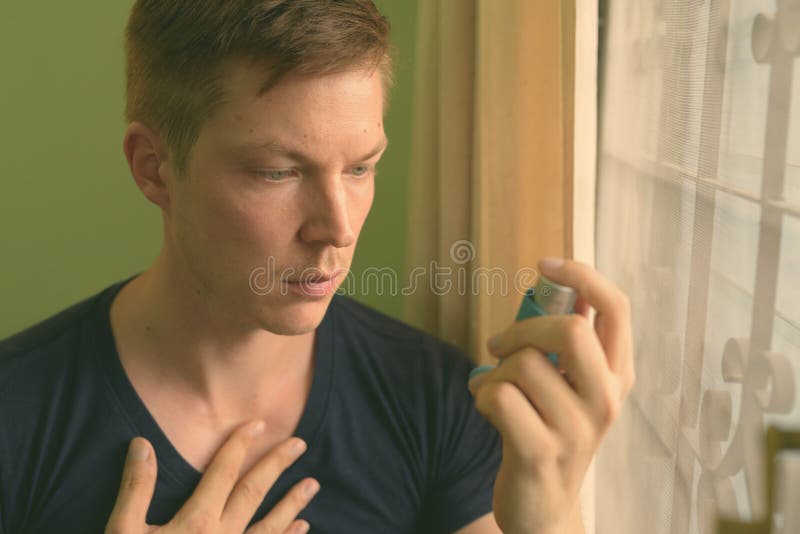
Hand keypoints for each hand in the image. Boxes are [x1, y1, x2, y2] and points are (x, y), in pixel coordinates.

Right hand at [105, 420, 318, 533]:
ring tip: (313, 484)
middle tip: (300, 444)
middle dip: (276, 465)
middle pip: (254, 493)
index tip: (257, 423)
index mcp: (196, 522)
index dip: (239, 445)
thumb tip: (143, 444)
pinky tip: (302, 528)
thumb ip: (136, 489)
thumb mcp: (122, 533)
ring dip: (293, 503)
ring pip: (271, 526)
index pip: (223, 472)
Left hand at [468, 258, 634, 533]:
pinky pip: (498, 397)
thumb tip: (559, 283)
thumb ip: (569, 341)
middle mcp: (606, 400)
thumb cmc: (551, 431)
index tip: (545, 263)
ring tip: (494, 389)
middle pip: (570, 329)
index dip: (582, 275)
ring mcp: (577, 429)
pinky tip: (487, 409)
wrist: (544, 506)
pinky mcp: (540, 452)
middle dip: (522, 327)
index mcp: (617, 375)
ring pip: (524, 363)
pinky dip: (481, 395)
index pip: (616, 308)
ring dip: (494, 371)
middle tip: (500, 345)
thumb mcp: (572, 387)